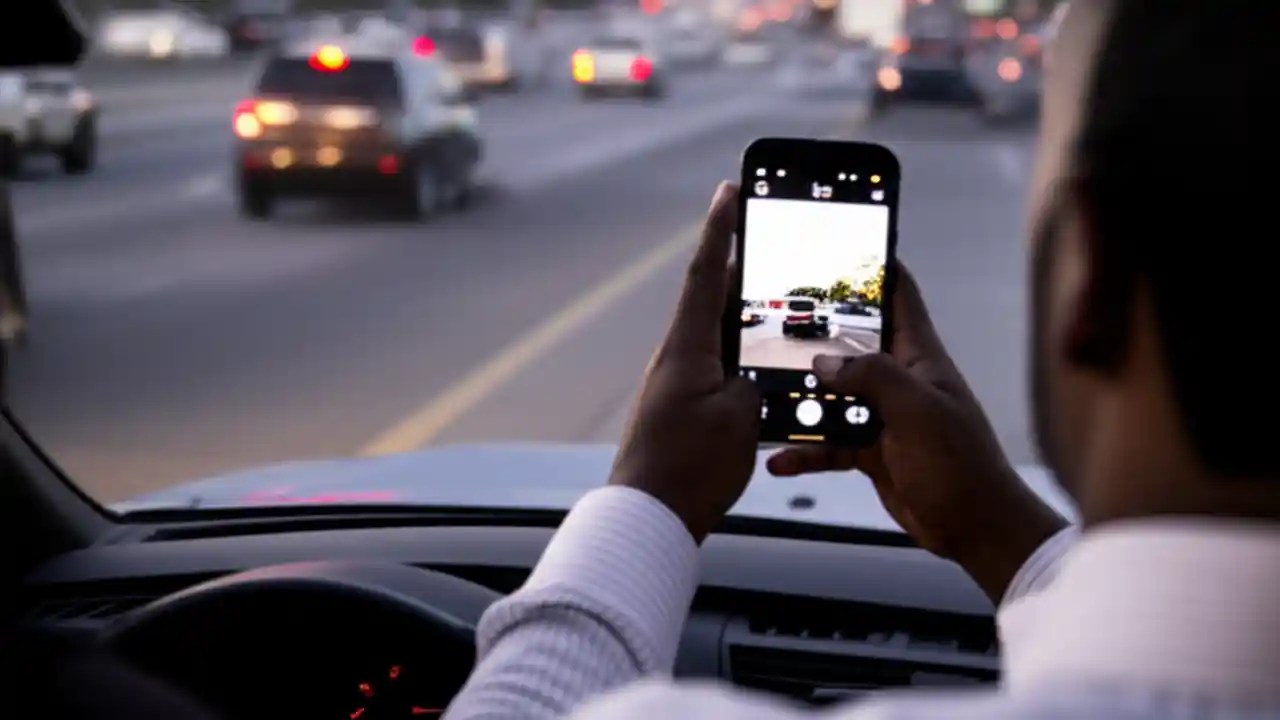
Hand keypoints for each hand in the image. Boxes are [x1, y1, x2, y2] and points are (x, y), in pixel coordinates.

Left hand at [610, 182, 759, 542]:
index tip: (729, 190)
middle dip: (739, 266)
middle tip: (766, 235)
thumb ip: (754, 382)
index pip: (706, 274)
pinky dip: (739, 352)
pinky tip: (763, 361)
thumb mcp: (741, 416)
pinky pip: (716, 365)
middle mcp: (677, 356)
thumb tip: (752, 377)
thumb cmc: (690, 467)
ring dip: (743, 312)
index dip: (720, 230)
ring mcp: (676, 382)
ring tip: (778, 296)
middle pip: (712, 299)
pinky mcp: (681, 408)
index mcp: (688, 347)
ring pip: (716, 334)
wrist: (649, 516)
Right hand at [767, 266, 1065, 602]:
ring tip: (760, 392)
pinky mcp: (871, 450)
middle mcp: (900, 379)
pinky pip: (830, 443)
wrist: (976, 528)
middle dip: (814, 333)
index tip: (835, 242)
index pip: (898, 294)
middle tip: (770, 318)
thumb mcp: (917, 410)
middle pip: (850, 344)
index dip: (872, 265)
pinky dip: (805, 451)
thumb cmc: (960, 463)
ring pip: (832, 395)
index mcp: (919, 356)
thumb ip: (871, 377)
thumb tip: (822, 363)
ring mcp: (883, 415)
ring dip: (801, 397)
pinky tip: (777, 460)